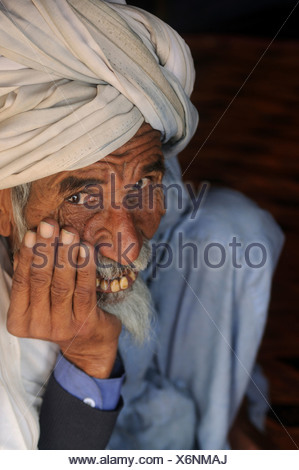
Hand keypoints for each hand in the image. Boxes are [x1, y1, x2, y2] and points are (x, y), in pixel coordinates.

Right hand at [7, 218, 121, 377]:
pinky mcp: (85, 323)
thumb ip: (33, 276)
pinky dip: (84, 267)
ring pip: (62, 284)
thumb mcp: (40, 299)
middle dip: (45, 249)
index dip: (27, 255)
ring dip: (65, 254)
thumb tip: (30, 241)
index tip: (31, 232)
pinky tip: (85, 249)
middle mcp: (38, 325)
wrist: (90, 345)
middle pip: (41, 280)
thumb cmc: (62, 313)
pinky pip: (84, 290)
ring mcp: (62, 327)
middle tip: (49, 224)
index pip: (21, 282)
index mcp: (20, 319)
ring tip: (68, 231)